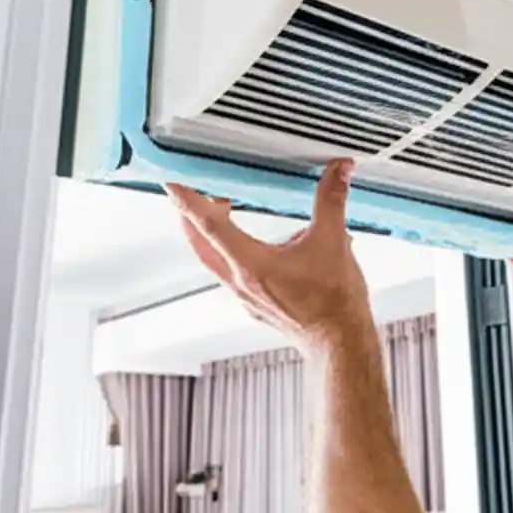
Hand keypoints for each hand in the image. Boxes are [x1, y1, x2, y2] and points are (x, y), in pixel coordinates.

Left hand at [164, 159, 372, 355]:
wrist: (339, 341)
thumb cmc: (333, 302)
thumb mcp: (333, 241)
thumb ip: (332, 200)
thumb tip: (338, 171)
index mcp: (252, 265)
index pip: (209, 226)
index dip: (188, 202)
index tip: (172, 185)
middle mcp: (242, 282)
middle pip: (200, 245)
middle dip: (190, 217)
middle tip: (190, 195)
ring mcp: (246, 296)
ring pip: (212, 262)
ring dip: (208, 237)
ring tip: (216, 216)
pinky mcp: (255, 304)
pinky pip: (229, 276)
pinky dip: (226, 256)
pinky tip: (244, 249)